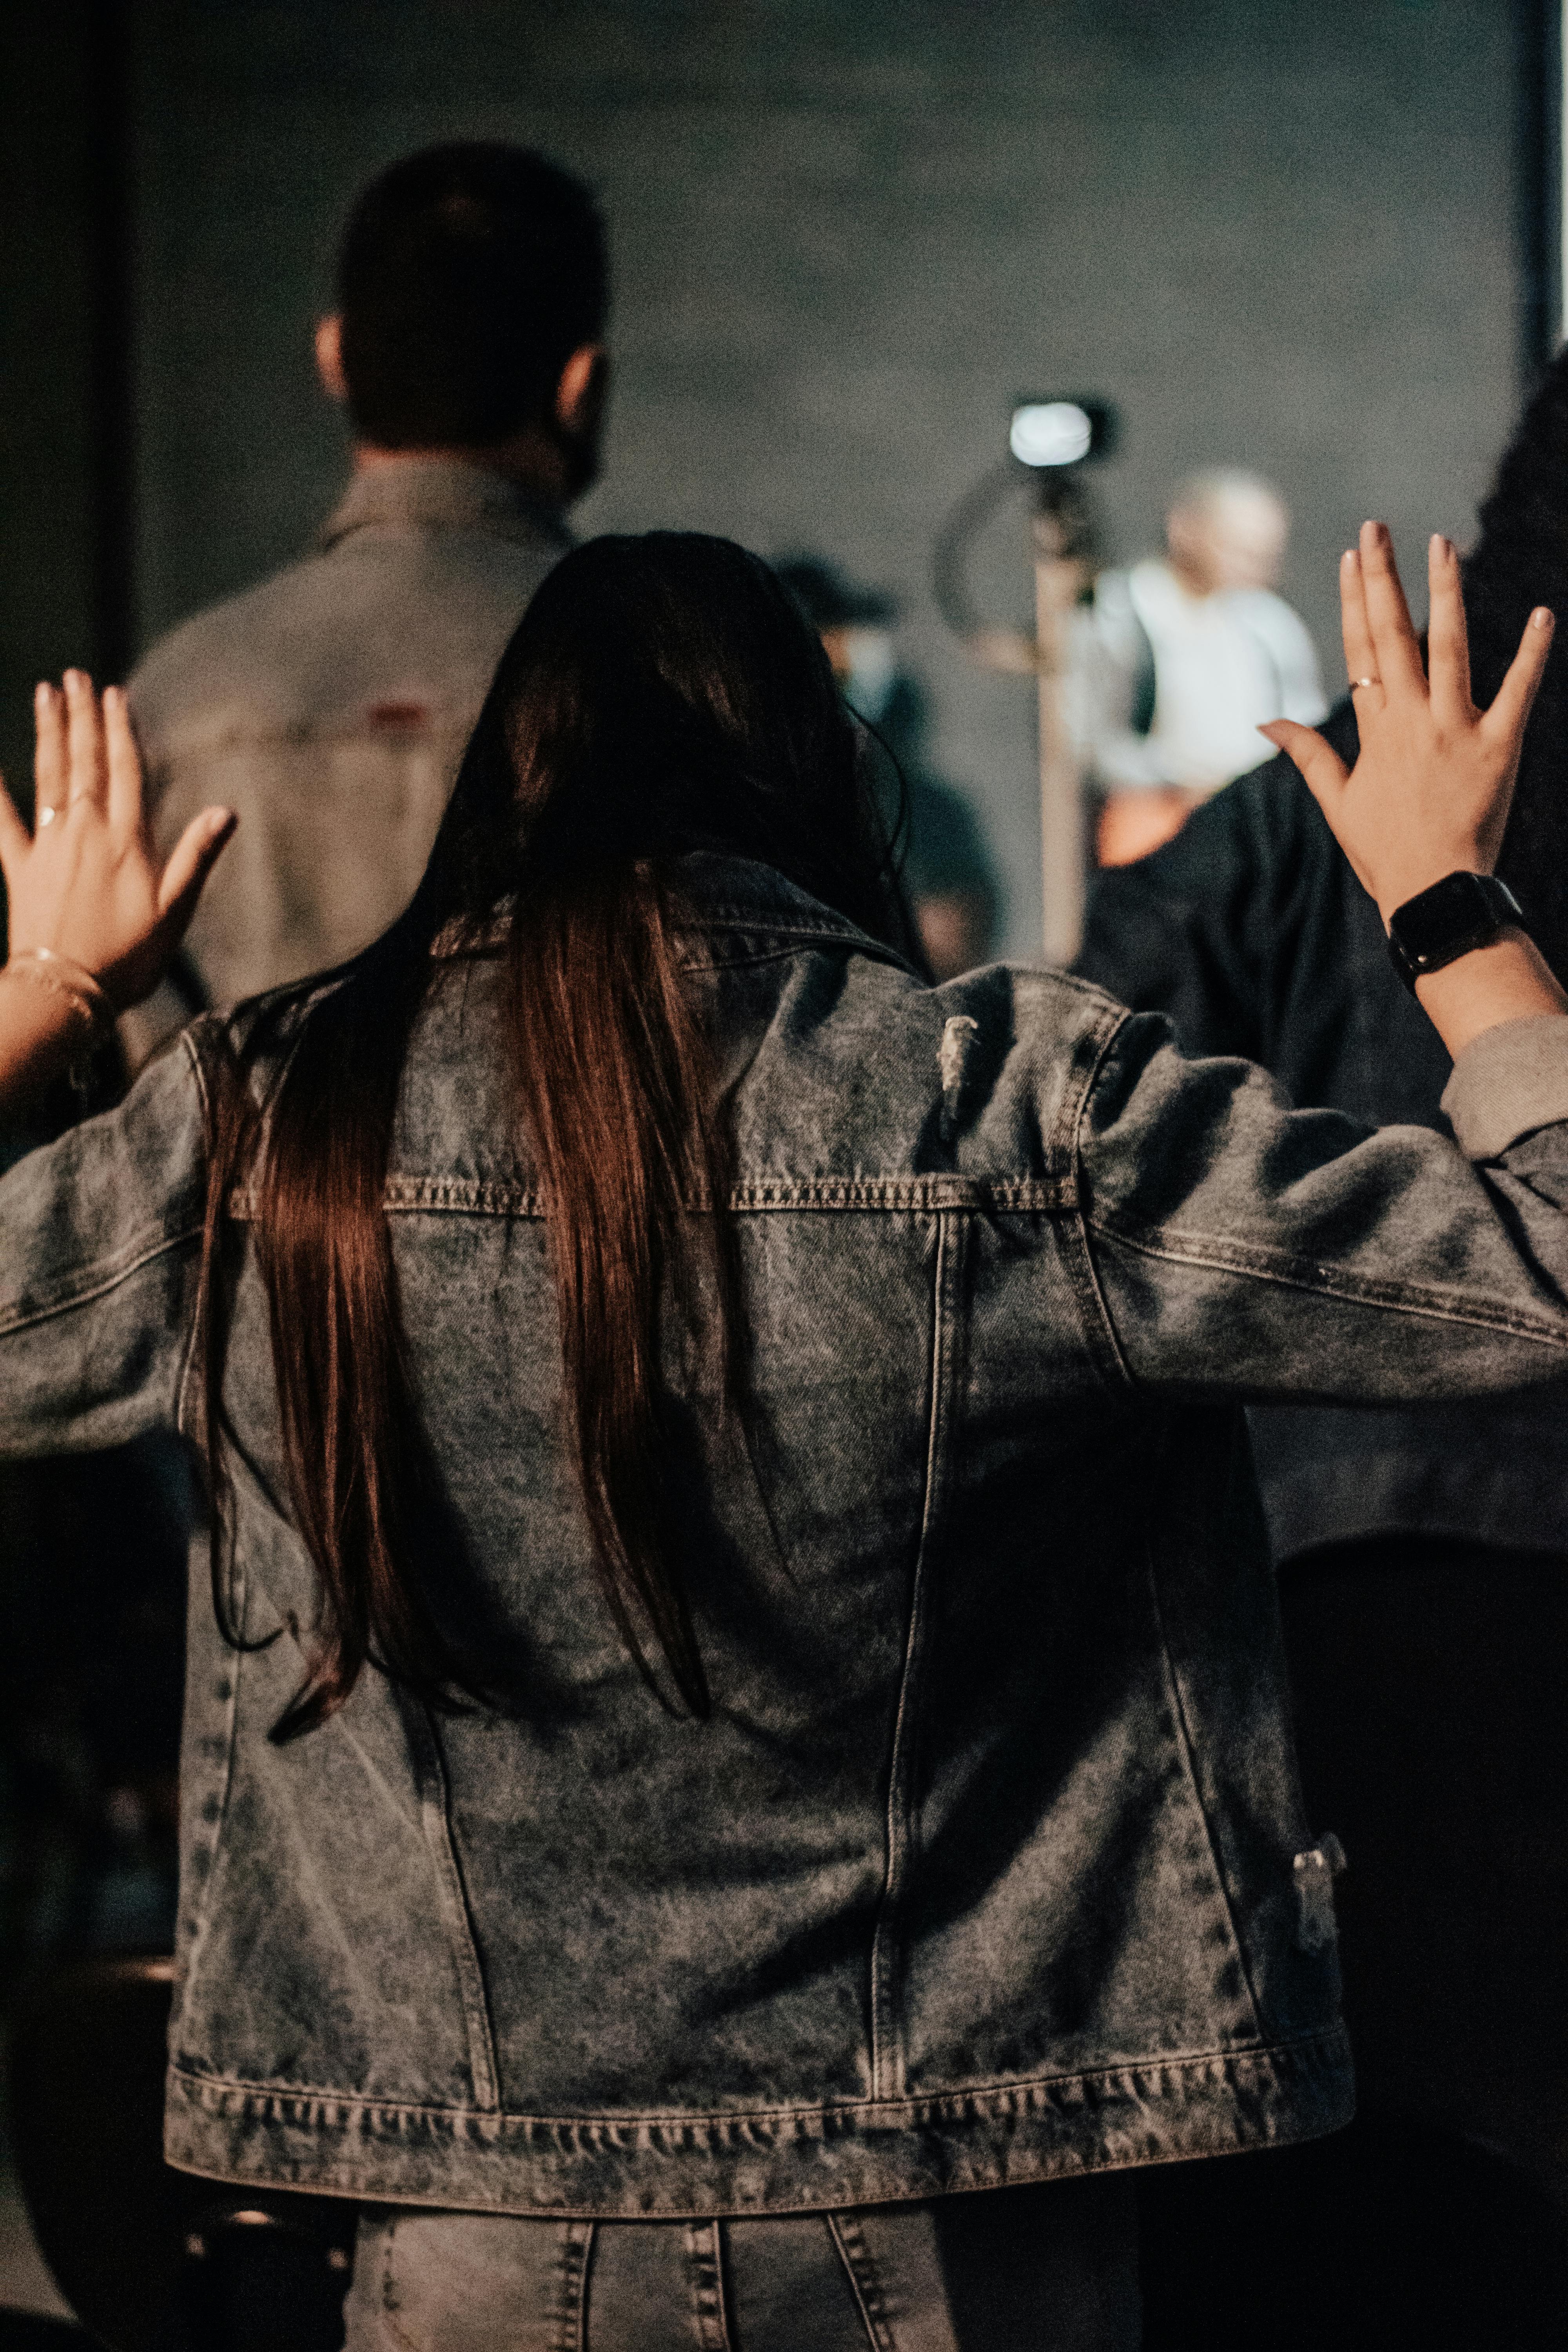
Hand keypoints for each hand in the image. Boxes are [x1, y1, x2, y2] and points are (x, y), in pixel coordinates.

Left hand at [0, 671, 234, 1009]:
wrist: (66, 992)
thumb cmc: (128, 959)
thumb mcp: (174, 912)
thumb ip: (195, 857)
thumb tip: (226, 813)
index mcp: (126, 841)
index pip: (124, 771)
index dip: (120, 730)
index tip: (114, 693)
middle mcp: (85, 833)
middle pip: (84, 763)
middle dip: (81, 717)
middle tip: (75, 676)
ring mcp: (49, 847)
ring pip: (48, 778)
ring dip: (48, 734)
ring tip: (45, 695)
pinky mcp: (19, 869)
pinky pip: (5, 822)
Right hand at [1259, 521, 1552, 923]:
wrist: (1434, 892)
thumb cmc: (1385, 852)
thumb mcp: (1338, 803)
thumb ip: (1308, 756)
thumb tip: (1266, 725)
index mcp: (1375, 732)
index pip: (1360, 651)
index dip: (1356, 600)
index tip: (1353, 557)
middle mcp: (1412, 720)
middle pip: (1393, 636)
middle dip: (1385, 578)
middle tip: (1379, 529)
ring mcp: (1455, 730)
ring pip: (1450, 648)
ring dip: (1446, 593)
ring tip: (1443, 545)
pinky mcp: (1499, 747)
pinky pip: (1518, 691)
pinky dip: (1532, 652)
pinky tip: (1542, 613)